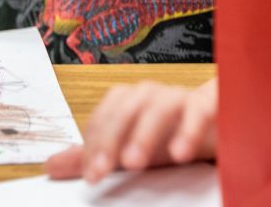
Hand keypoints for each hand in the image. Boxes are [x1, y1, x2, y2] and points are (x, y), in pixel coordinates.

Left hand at [44, 78, 217, 182]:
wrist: (219, 126)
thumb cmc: (168, 136)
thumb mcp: (129, 150)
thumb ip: (93, 155)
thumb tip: (50, 166)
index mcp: (127, 101)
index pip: (103, 119)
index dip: (94, 146)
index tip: (91, 175)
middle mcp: (151, 94)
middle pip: (125, 110)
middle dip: (111, 140)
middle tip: (104, 170)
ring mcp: (180, 97)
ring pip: (158, 108)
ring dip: (144, 134)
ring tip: (135, 162)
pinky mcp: (210, 105)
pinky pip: (200, 111)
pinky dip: (189, 129)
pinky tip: (180, 152)